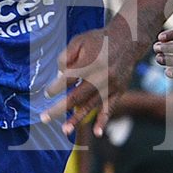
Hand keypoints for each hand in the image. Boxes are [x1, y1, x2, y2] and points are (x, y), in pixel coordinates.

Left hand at [43, 21, 139, 136]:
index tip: (46, 93)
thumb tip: (58, 77)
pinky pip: (110, 108)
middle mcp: (100, 76)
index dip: (55, 87)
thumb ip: (66, 57)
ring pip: (91, 105)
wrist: (127, 39)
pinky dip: (103, 120)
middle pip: (76, 96)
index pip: (67, 79)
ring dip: (77, 118)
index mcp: (89, 62)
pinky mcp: (119, 90)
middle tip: (44, 118)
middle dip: (59, 109)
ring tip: (65, 130)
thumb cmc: (99, 40)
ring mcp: (111, 85)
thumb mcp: (79, 40)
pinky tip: (96, 133)